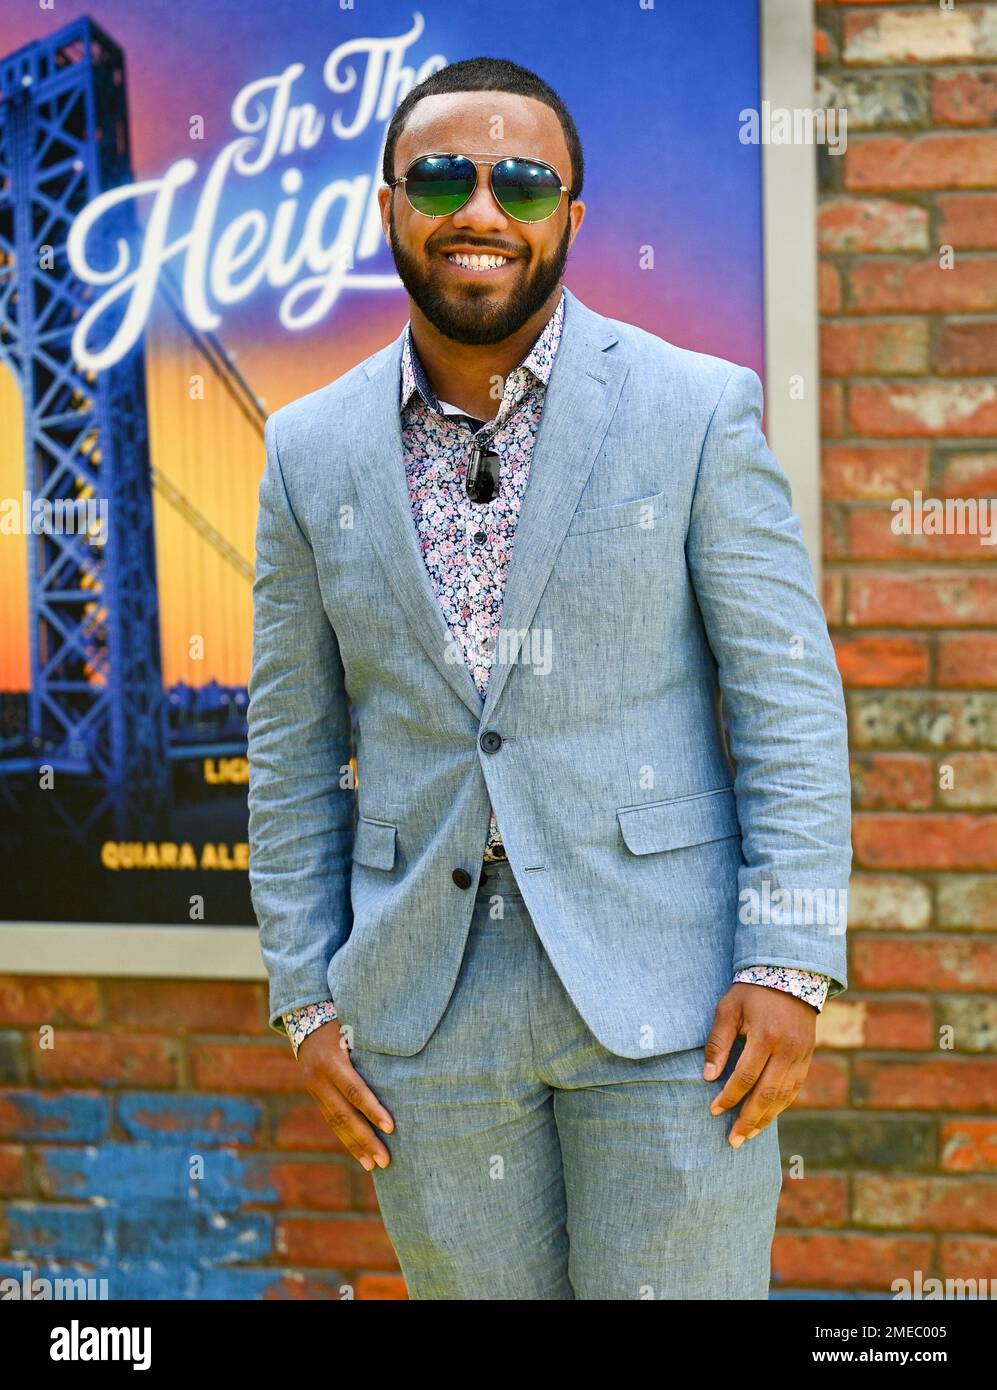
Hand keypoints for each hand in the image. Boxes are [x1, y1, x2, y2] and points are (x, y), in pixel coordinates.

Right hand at [297, 1020, 394, 1171]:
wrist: (304, 1018)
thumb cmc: (341, 1018)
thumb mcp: (354, 1023)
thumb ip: (373, 1040)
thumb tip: (410, 1046)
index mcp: (331, 1060)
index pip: (354, 1089)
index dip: (372, 1109)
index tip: (391, 1127)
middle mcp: (319, 1078)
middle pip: (344, 1115)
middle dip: (365, 1139)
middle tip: (386, 1161)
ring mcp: (315, 1089)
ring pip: (336, 1123)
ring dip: (356, 1146)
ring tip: (374, 1166)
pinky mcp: (317, 1095)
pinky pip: (332, 1121)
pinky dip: (347, 1139)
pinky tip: (360, 1155)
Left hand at [703, 983, 815, 1147]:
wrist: (791, 976)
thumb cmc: (752, 991)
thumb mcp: (728, 1008)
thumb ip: (718, 1042)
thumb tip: (708, 1076)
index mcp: (766, 1036)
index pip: (746, 1076)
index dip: (729, 1096)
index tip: (714, 1110)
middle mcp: (788, 1050)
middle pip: (768, 1094)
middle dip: (749, 1120)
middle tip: (733, 1141)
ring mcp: (801, 1056)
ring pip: (784, 1097)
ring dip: (766, 1119)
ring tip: (748, 1136)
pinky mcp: (808, 1058)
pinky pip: (795, 1089)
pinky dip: (780, 1107)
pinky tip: (767, 1118)